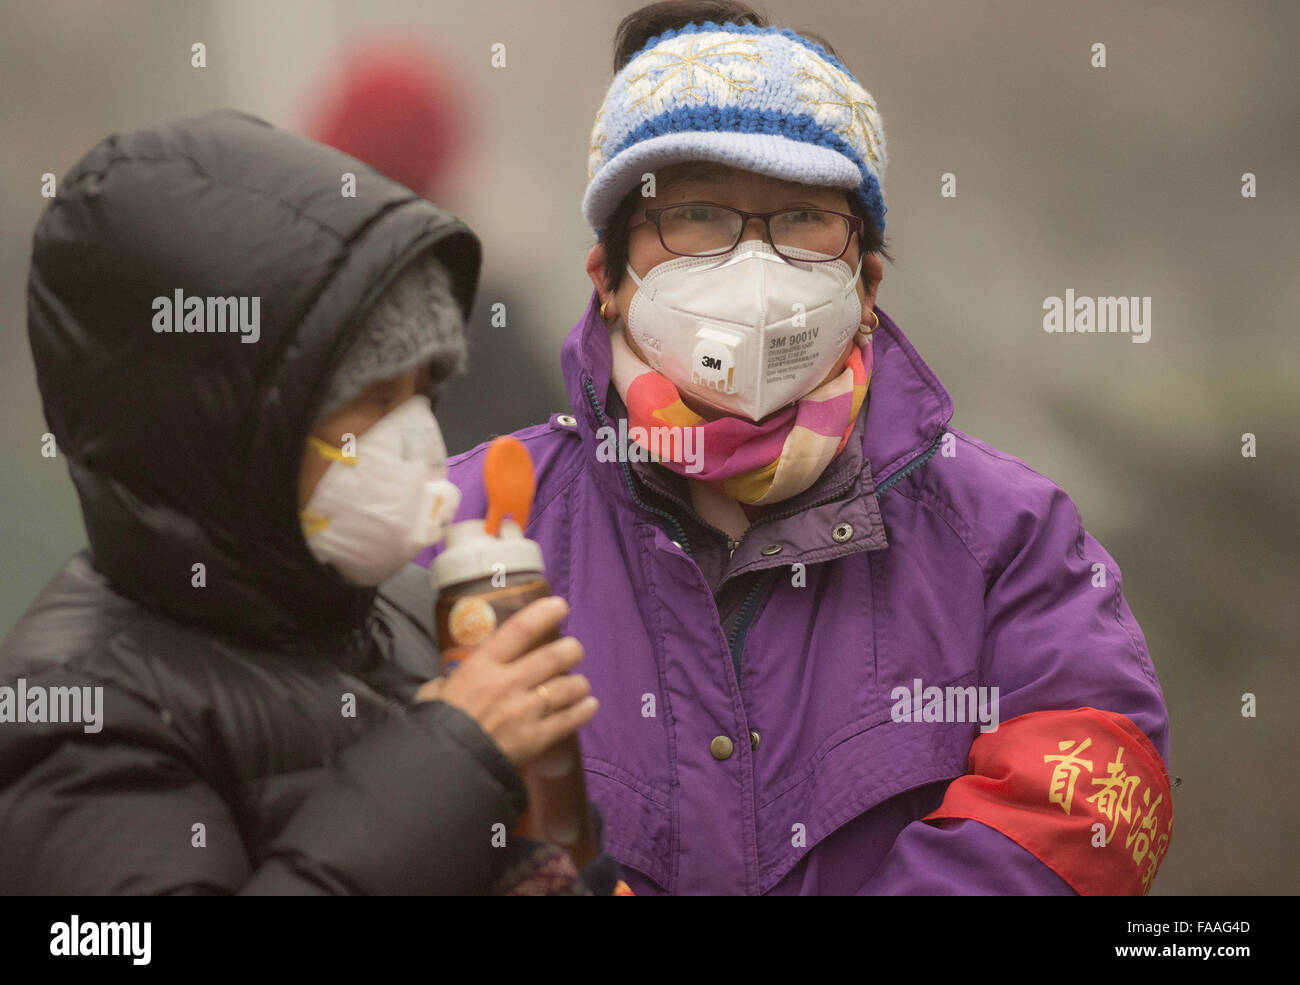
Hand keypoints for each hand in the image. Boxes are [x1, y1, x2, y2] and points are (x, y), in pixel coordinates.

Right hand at [414, 596, 596, 767]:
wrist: (444, 768)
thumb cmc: (436, 726)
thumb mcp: (433, 694)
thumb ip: (447, 684)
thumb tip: (447, 684)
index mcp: (482, 667)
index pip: (519, 630)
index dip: (543, 614)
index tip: (560, 606)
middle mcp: (509, 683)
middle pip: (553, 657)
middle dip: (571, 650)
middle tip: (574, 650)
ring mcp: (526, 711)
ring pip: (567, 687)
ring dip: (579, 683)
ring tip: (580, 683)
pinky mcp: (536, 738)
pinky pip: (568, 720)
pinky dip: (583, 711)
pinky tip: (590, 705)